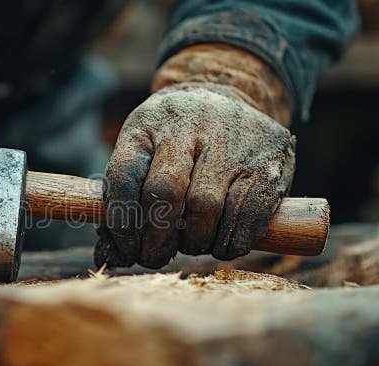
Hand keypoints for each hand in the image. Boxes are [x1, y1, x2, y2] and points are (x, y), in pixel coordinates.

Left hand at [95, 82, 294, 268]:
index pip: (123, 177)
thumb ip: (124, 202)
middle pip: (165, 193)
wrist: (226, 94)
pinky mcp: (268, 160)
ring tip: (191, 244)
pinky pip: (248, 215)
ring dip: (195, 241)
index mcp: (145, 125)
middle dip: (157, 238)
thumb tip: (110, 258)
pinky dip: (232, 241)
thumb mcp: (142, 154)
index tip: (129, 248)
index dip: (122, 222)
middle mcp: (188, 125)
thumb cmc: (173, 141)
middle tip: (156, 256)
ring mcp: (231, 141)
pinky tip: (222, 244)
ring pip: (206, 208)